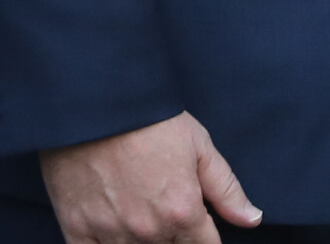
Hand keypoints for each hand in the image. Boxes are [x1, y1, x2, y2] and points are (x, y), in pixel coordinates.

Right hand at [40, 111, 261, 243]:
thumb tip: (252, 220)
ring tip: (133, 202)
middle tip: (159, 198)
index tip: (190, 217)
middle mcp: (148, 231)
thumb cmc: (149, 116)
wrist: (96, 98)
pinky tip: (109, 225)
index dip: (201, 235)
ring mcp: (110, 233)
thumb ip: (226, 189)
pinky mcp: (77, 230)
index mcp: (182, 212)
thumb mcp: (198, 144)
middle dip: (171, 234)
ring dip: (139, 237)